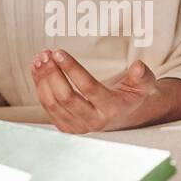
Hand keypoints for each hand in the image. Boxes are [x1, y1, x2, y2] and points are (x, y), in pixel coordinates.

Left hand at [31, 48, 180, 132]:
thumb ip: (142, 76)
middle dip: (53, 73)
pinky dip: (40, 87)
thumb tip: (138, 67)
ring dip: (43, 79)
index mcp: (112, 109)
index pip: (88, 88)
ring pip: (52, 103)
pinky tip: (38, 69)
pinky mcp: (66, 127)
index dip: (72, 69)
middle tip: (45, 53)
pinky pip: (48, 107)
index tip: (58, 52)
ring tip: (39, 58)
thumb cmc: (131, 94)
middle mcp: (94, 121)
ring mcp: (78, 127)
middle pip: (66, 97)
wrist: (122, 114)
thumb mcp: (143, 84)